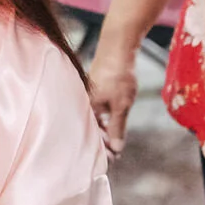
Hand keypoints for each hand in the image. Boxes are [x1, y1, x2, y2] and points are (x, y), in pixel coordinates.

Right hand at [86, 45, 138, 159]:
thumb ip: (117, 127)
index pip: (91, 134)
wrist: (118, 46)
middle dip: (101, 140)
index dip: (102, 148)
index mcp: (86, 107)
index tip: (113, 158)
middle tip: (115, 152)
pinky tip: (111, 120)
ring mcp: (88, 93)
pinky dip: (103, 117)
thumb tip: (116, 148)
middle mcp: (83, 101)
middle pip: (90, 126)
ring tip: (114, 139)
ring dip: (103, 128)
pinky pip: (95, 107)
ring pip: (93, 117)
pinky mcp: (93, 87)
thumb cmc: (118, 75)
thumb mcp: (121, 105)